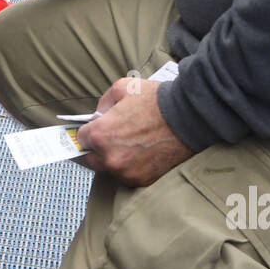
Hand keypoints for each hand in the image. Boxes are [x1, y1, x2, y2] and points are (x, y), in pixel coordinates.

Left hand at [74, 79, 192, 187]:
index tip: (98, 128)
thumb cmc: (156, 101)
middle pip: (90, 159)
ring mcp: (125, 172)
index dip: (90, 130)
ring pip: (109, 169)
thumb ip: (104, 102)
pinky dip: (130, 167)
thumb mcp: (123, 88)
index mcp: (101, 134)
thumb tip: (98, 115)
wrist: (188, 118)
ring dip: (114, 159)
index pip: (81, 138)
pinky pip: (127, 176)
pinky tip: (141, 154)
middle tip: (111, 138)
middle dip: (97, 148)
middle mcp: (109, 158)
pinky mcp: (141, 180)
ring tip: (130, 146)